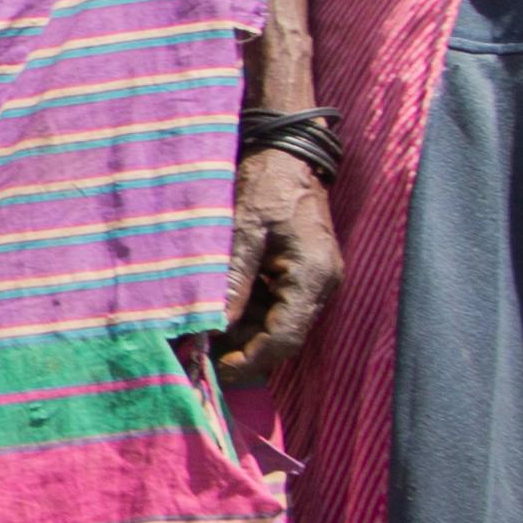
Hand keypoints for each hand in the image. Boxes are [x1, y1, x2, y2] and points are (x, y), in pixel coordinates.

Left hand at [220, 153, 340, 380]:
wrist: (287, 151)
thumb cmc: (267, 184)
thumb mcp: (243, 231)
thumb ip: (232, 282)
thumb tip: (216, 328)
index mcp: (312, 276)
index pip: (285, 338)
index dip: (251, 360)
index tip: (216, 371)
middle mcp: (321, 285)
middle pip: (283, 337)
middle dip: (244, 351)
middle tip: (201, 359)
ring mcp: (313, 280)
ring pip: (278, 324)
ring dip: (243, 333)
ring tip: (202, 337)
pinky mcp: (301, 272)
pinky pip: (276, 305)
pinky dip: (248, 313)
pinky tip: (218, 312)